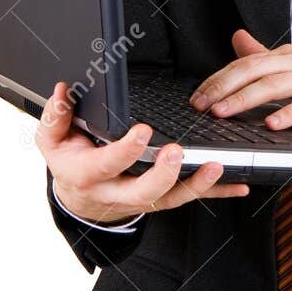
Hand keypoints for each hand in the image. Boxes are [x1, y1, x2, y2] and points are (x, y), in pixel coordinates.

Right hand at [38, 82, 246, 225]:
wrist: (79, 199)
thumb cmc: (71, 162)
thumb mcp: (52, 140)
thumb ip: (56, 116)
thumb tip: (62, 90)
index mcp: (88, 175)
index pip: (106, 164)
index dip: (124, 151)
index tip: (142, 131)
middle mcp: (116, 192)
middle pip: (141, 192)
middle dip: (162, 175)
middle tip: (177, 152)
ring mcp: (141, 199)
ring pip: (170, 199)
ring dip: (196, 185)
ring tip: (216, 167)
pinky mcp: (161, 201)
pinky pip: (189, 198)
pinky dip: (215, 192)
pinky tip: (239, 186)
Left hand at [189, 29, 291, 129]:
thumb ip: (267, 55)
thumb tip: (238, 38)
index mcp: (289, 55)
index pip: (246, 63)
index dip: (218, 79)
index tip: (197, 97)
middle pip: (255, 70)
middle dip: (224, 87)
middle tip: (202, 105)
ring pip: (276, 85)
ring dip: (246, 98)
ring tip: (224, 112)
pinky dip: (288, 113)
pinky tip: (272, 123)